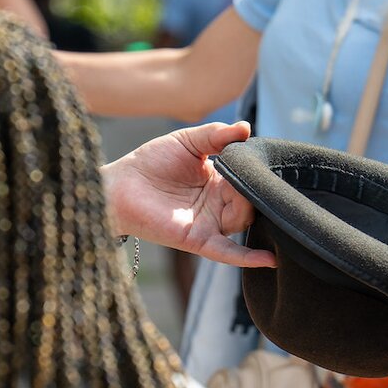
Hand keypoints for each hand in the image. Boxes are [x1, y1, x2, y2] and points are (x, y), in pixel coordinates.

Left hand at [101, 121, 276, 267]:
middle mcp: (218, 204)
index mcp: (219, 182)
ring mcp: (209, 224)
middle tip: (243, 177)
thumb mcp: (187, 141)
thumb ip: (216, 135)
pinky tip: (268, 260)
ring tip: (242, 193)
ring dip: (247, 209)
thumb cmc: (150, 162)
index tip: (255, 158)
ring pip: (242, 221)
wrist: (119, 185)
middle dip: (252, 190)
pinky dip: (248, 258)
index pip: (249, 179)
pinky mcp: (197, 240)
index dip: (253, 170)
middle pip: (250, 202)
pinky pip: (227, 253)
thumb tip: (246, 127)